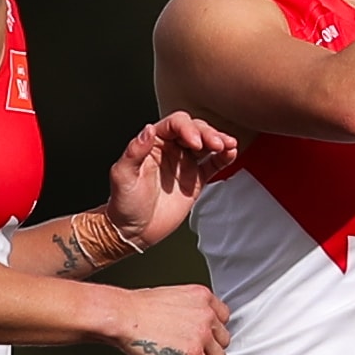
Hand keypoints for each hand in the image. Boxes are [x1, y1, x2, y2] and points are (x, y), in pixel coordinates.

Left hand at [103, 112, 241, 250]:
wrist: (134, 230)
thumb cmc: (124, 203)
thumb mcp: (123, 176)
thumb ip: (134, 151)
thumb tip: (148, 129)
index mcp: (153, 143)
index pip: (174, 125)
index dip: (187, 129)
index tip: (194, 142)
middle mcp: (171, 149)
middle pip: (194, 130)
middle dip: (207, 134)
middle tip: (216, 144)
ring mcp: (184, 163)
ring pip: (206, 144)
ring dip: (219, 141)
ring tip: (229, 145)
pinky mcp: (195, 179)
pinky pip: (213, 164)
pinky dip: (223, 158)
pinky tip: (231, 153)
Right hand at [105, 281, 232, 354]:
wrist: (124, 317)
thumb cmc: (137, 309)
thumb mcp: (173, 298)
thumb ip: (189, 309)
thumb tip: (191, 327)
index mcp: (202, 297)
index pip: (223, 317)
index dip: (216, 332)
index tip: (211, 341)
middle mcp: (206, 314)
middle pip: (223, 339)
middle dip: (213, 350)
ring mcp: (201, 335)